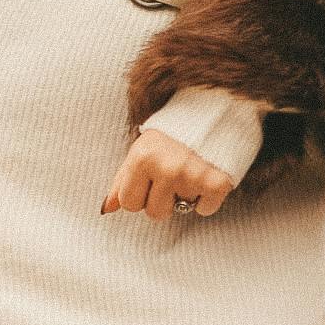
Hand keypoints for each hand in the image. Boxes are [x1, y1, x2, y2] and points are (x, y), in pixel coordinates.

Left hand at [102, 126, 234, 222]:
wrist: (213, 111)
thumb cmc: (170, 135)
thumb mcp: (141, 149)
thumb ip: (122, 180)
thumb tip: (107, 208)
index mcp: (142, 158)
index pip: (130, 204)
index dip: (140, 195)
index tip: (150, 179)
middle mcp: (166, 168)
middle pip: (155, 213)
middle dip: (163, 200)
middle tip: (173, 175)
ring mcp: (193, 176)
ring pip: (182, 211)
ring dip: (186, 195)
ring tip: (191, 169)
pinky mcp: (217, 183)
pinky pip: (205, 210)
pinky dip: (207, 197)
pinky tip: (207, 174)